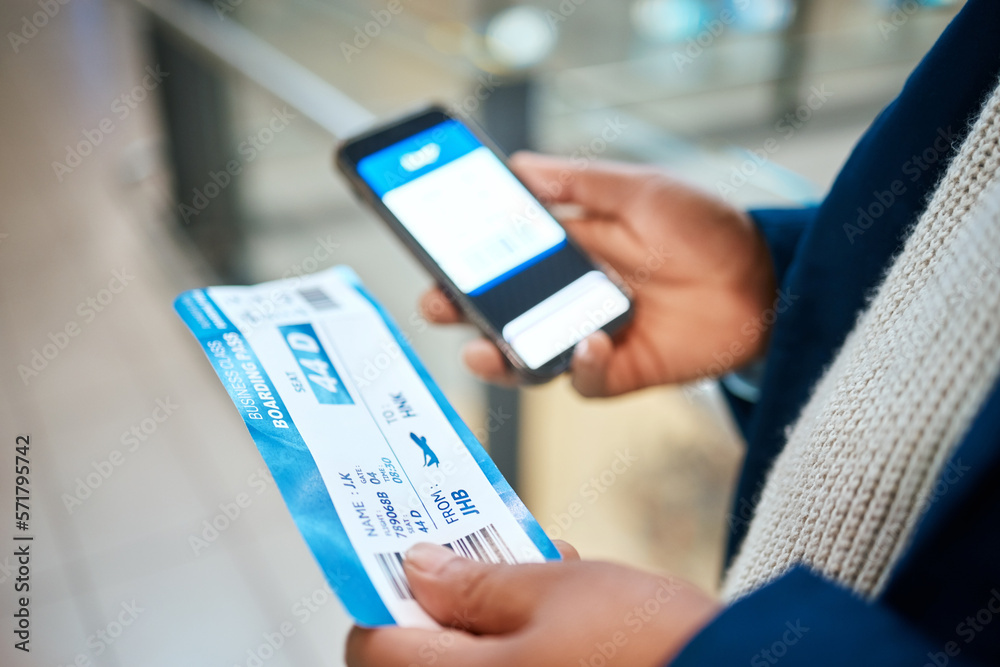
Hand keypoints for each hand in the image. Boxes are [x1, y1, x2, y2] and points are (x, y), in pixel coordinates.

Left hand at [345, 542, 718, 666]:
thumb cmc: (654, 647)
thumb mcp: (560, 588)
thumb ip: (476, 580)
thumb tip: (417, 566)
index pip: (372, 643)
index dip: (390, 593)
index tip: (418, 559)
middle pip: (416, 659)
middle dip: (452, 603)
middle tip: (493, 562)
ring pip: (468, 666)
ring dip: (493, 621)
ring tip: (550, 581)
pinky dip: (520, 650)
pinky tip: (568, 618)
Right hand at [420, 152, 776, 395]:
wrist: (768, 281)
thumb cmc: (706, 230)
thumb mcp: (640, 191)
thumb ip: (581, 183)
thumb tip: (519, 165)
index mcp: (570, 250)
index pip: (503, 257)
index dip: (466, 259)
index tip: (434, 251)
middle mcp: (571, 296)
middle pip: (501, 310)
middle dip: (462, 310)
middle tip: (436, 305)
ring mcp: (592, 335)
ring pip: (528, 354)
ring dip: (499, 354)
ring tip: (482, 347)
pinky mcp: (621, 370)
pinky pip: (585, 379)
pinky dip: (579, 366)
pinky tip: (587, 344)